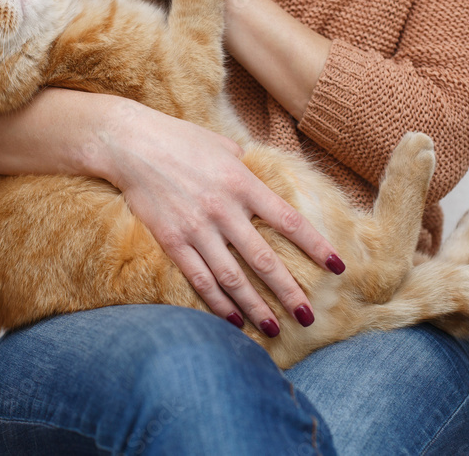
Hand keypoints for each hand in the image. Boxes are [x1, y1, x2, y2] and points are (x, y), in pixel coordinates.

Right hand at [96, 100, 344, 336]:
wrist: (131, 144)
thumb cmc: (182, 139)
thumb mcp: (225, 146)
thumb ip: (248, 170)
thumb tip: (266, 187)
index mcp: (243, 182)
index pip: (289, 221)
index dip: (316, 247)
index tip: (338, 267)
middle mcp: (223, 209)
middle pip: (264, 259)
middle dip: (289, 292)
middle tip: (308, 317)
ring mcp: (196, 228)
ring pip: (232, 278)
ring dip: (255, 307)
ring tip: (273, 328)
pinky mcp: (172, 241)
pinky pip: (199, 279)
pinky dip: (218, 304)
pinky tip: (233, 321)